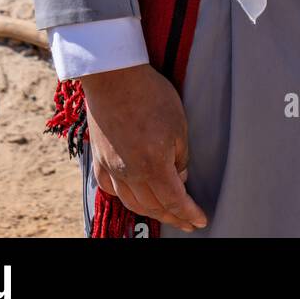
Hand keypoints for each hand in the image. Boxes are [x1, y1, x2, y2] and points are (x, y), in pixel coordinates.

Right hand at [80, 63, 208, 231]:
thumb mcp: (178, 124)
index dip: (188, 214)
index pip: (174, 201)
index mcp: (153, 166)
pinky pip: (111, 188)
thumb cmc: (150, 94)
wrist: (113, 76)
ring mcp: (111, 167)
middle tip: (186, 222)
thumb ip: (180, 156)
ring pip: (131, 202)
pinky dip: (124, 197)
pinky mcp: (99, 157)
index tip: (200, 221)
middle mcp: (130, 173)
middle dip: (172, 216)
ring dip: (150, 211)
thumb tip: (178, 176)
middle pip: (153, 206)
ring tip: (164, 212)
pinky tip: (131, 196)